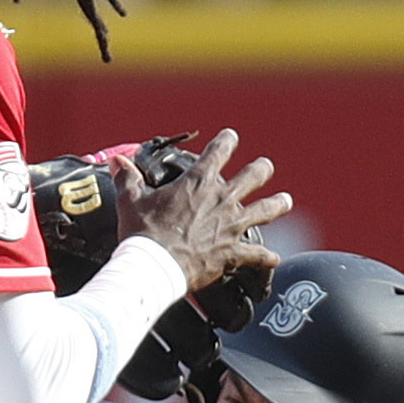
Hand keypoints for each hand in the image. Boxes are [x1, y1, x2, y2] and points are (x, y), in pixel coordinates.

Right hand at [114, 129, 288, 294]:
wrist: (154, 266)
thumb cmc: (142, 232)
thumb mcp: (130, 201)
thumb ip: (128, 179)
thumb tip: (117, 162)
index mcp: (198, 183)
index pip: (218, 152)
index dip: (227, 141)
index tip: (231, 136)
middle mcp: (221, 200)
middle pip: (252, 177)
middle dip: (261, 169)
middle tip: (265, 167)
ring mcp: (231, 226)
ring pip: (265, 210)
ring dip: (277, 204)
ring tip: (286, 201)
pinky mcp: (233, 253)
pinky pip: (257, 255)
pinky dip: (266, 258)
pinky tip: (274, 259)